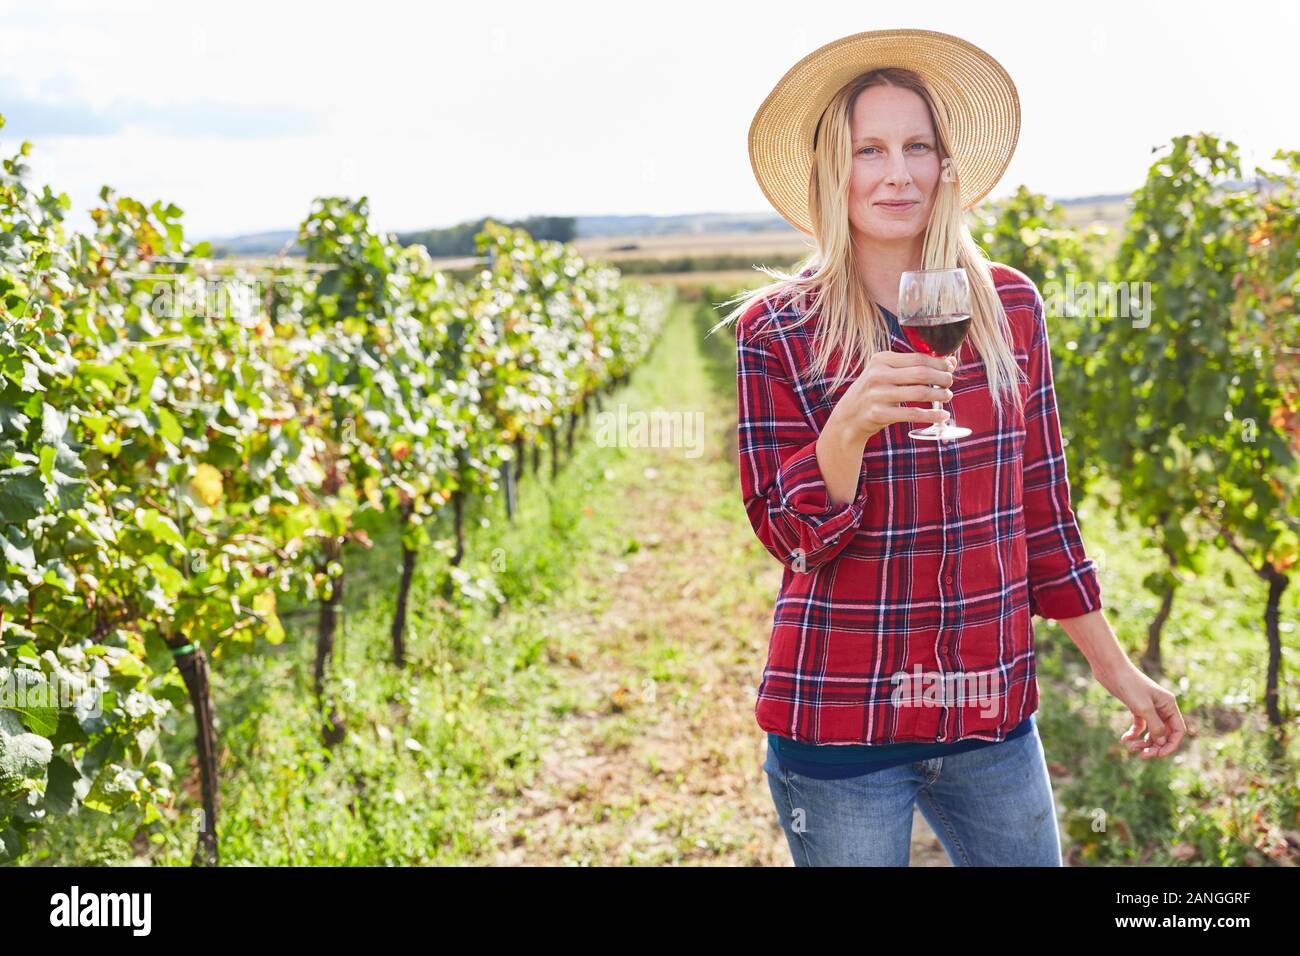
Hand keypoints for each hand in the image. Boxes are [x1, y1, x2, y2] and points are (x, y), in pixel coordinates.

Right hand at [830, 350, 956, 442]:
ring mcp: (877, 395)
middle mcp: (877, 375)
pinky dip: (930, 415)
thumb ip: (912, 367)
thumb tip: (950, 361)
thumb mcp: (885, 373)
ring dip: (939, 395)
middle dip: (942, 378)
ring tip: (947, 396)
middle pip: (921, 373)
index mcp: (881, 359)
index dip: (939, 362)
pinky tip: (942, 416)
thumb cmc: (874, 392)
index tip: (950, 367)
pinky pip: (912, 414)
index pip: (918, 358)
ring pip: (919, 392)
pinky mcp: (879, 414)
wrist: (848, 417)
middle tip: (950, 383)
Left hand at [1093, 661, 1187, 758]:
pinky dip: (1134, 734)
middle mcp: (1162, 707)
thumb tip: (1162, 743)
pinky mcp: (1136, 707)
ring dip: (1144, 742)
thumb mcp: (1144, 708)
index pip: (1178, 731)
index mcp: (1169, 705)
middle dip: (1155, 746)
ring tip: (1131, 748)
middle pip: (1164, 734)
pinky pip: (1139, 726)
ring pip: (1152, 732)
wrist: (1110, 669)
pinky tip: (1124, 739)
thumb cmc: (1129, 685)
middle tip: (1142, 756)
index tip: (1158, 755)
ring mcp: (1149, 707)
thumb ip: (1156, 727)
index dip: (1170, 745)